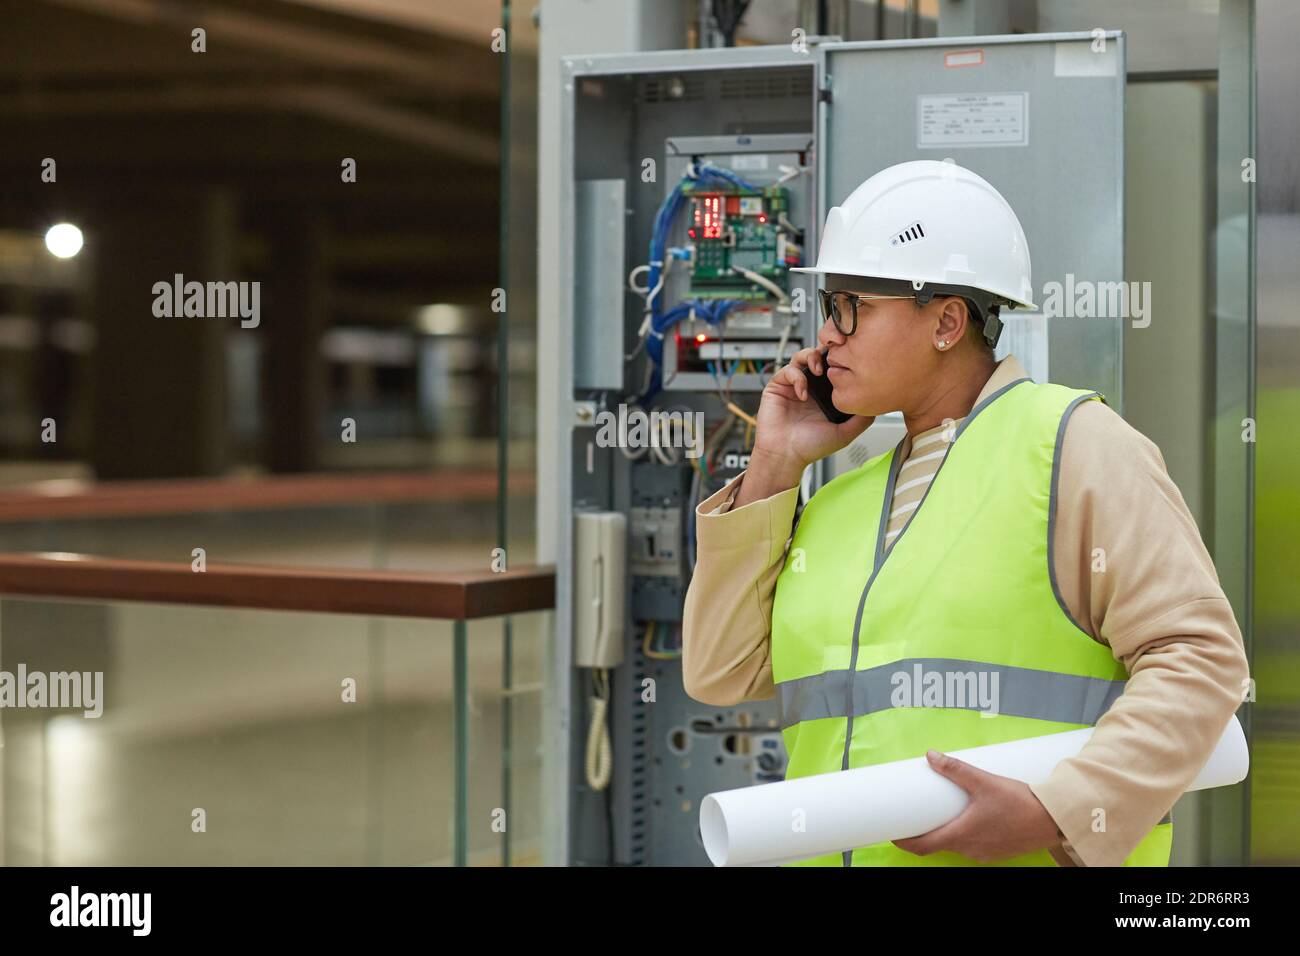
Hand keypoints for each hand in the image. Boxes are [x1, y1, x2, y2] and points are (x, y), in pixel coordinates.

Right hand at [733, 348, 873, 506]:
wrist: (786, 456)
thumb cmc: (811, 447)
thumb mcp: (844, 433)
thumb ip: (862, 419)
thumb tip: (878, 404)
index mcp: (825, 394)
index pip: (834, 367)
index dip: (841, 360)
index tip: (850, 359)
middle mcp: (810, 386)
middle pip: (818, 356)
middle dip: (826, 352)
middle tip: (833, 359)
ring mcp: (793, 385)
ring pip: (801, 356)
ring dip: (811, 357)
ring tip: (818, 370)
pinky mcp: (777, 387)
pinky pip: (786, 370)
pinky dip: (796, 376)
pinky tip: (802, 393)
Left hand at [891, 749, 1069, 863]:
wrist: (1053, 819)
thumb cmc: (1020, 803)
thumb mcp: (984, 781)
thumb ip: (955, 769)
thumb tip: (930, 755)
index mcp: (961, 835)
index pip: (923, 846)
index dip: (904, 841)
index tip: (893, 832)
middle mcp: (970, 849)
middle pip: (938, 845)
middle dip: (924, 832)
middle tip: (914, 815)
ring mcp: (984, 853)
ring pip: (956, 845)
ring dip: (946, 832)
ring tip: (941, 813)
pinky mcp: (997, 851)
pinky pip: (973, 845)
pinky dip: (964, 834)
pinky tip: (969, 819)